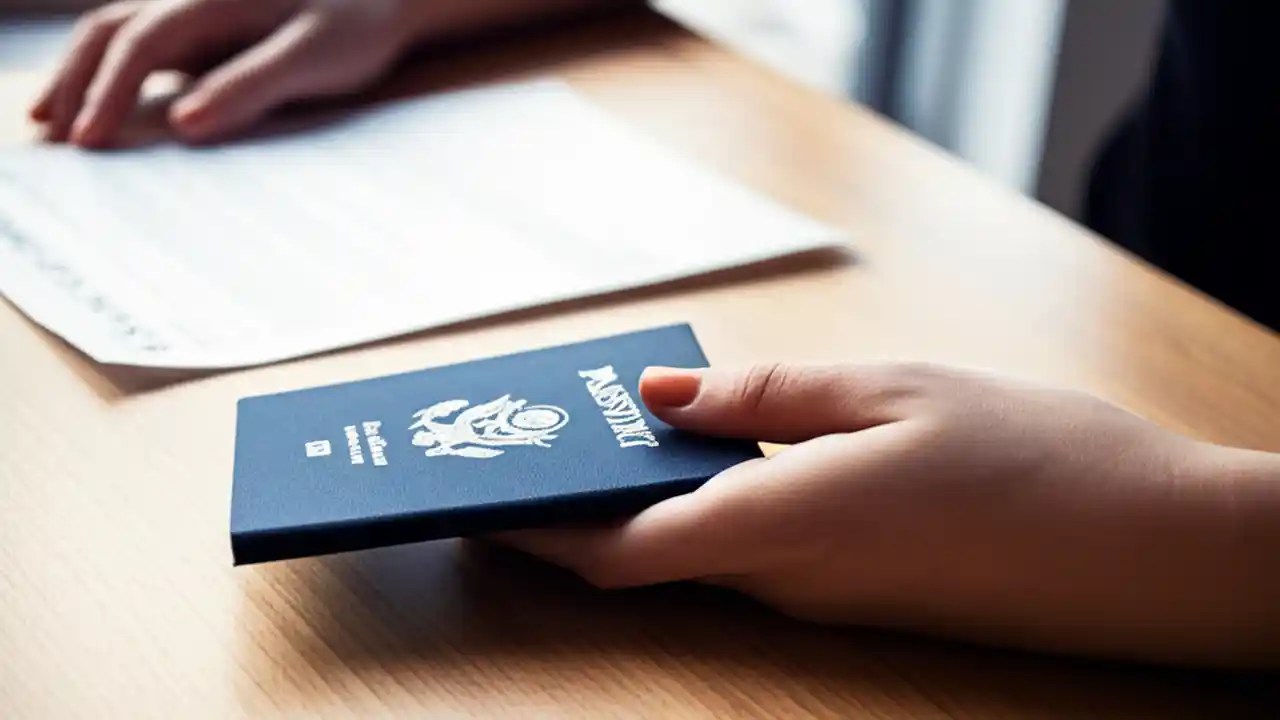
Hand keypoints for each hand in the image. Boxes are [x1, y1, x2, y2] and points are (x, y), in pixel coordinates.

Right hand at [29, 0, 428, 146]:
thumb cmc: (357, 25)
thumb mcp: (313, 58)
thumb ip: (250, 86)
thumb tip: (183, 125)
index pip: (140, 44)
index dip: (106, 92)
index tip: (87, 141)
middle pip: (110, 29)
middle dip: (73, 79)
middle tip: (48, 134)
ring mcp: (196, 8)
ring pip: (119, 30)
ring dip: (82, 71)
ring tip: (51, 118)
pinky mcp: (207, 26)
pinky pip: (144, 41)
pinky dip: (111, 69)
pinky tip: (102, 99)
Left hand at [497, 363, 1279, 665]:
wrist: (1157, 551)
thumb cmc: (1035, 457)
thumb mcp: (894, 391)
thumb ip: (767, 401)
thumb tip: (664, 400)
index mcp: (783, 527)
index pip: (620, 552)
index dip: (540, 533)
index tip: (478, 506)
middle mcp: (791, 582)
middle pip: (650, 556)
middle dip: (579, 511)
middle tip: (536, 446)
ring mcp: (830, 599)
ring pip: (702, 554)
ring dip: (645, 507)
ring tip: (610, 437)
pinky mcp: (865, 597)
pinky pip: (760, 557)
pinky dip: (711, 514)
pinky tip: (717, 462)